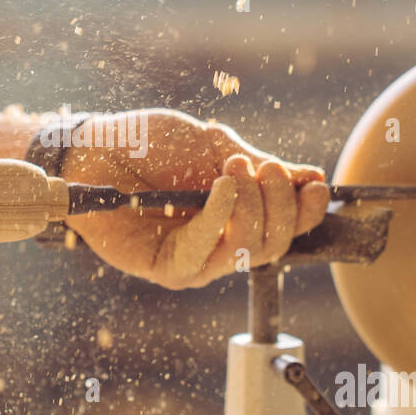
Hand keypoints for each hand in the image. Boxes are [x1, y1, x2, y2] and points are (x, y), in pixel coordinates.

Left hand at [60, 109, 329, 288]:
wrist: (98, 147)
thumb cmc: (152, 146)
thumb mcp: (215, 147)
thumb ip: (260, 165)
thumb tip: (312, 179)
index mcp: (238, 217)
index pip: (287, 227)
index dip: (308, 211)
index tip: (317, 185)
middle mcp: (220, 245)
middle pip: (275, 244)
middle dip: (281, 204)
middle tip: (265, 168)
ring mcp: (195, 261)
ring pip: (248, 253)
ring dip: (254, 208)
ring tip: (236, 170)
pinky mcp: (167, 269)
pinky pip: (205, 253)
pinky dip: (221, 217)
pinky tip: (221, 189)